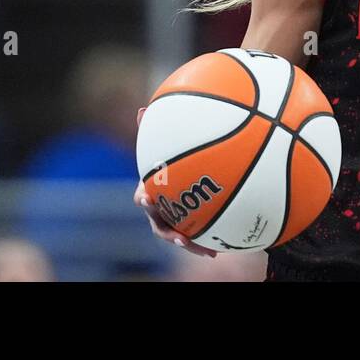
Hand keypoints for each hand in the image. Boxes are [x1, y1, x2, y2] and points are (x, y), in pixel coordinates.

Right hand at [133, 107, 215, 257]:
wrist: (180, 179)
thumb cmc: (166, 161)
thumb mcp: (162, 146)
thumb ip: (153, 131)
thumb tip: (141, 109)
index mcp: (150, 190)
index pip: (142, 197)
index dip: (143, 198)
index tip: (147, 197)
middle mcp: (158, 209)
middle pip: (159, 224)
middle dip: (168, 232)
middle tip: (178, 238)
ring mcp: (170, 221)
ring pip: (176, 237)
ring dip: (188, 244)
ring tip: (205, 250)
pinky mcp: (184, 229)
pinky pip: (192, 238)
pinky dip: (202, 244)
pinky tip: (218, 250)